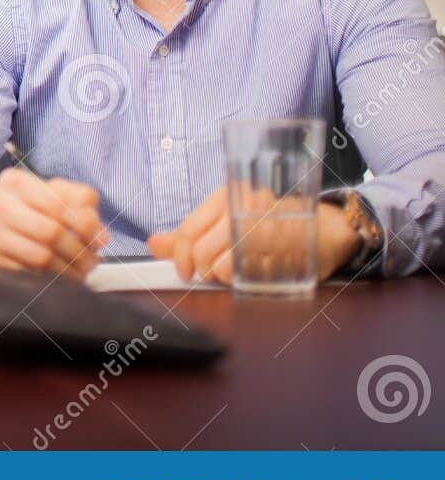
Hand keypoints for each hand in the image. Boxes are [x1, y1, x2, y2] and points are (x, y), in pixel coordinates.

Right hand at [0, 168, 106, 277]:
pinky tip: (58, 280)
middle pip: (54, 230)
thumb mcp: (41, 198)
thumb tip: (101, 236)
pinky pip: (28, 274)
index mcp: (16, 182)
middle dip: (80, 252)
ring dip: (68, 271)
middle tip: (91, 263)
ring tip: (78, 274)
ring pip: (42, 256)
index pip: (63, 200)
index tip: (99, 239)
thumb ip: (76, 206)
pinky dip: (50, 281)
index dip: (88, 224)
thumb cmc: (16, 216)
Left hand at [148, 187, 359, 284]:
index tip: (183, 271)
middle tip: (212, 273)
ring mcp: (266, 230)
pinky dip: (246, 282)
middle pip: (202, 251)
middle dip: (202, 270)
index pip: (188, 230)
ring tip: (233, 272)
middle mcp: (244, 209)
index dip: (179, 256)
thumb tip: (153, 244)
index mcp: (226, 196)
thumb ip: (190, 233)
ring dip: (223, 278)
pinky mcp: (285, 251)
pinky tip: (253, 274)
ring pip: (224, 267)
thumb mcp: (226, 218)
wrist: (326, 226)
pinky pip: (252, 276)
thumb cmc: (269, 220)